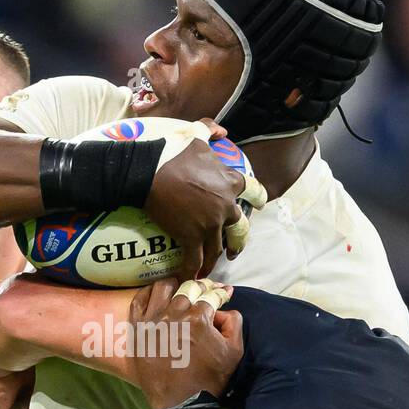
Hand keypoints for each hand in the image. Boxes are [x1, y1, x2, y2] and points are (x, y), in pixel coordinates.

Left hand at [128, 278, 243, 408]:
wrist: (181, 402)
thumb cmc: (209, 379)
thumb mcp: (234, 352)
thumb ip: (234, 323)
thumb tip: (224, 308)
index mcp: (199, 319)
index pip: (211, 295)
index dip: (220, 292)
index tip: (222, 293)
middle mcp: (175, 315)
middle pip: (188, 288)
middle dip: (200, 287)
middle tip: (204, 291)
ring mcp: (153, 320)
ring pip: (163, 288)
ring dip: (175, 286)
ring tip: (179, 290)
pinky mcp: (138, 328)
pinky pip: (139, 300)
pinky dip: (149, 293)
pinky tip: (156, 295)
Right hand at [143, 119, 266, 282]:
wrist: (148, 172)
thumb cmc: (171, 151)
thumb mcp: (195, 133)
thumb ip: (211, 129)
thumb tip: (223, 132)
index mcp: (229, 181)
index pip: (251, 190)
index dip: (257, 197)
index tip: (260, 203)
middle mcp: (224, 205)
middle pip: (238, 227)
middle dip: (238, 239)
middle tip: (236, 248)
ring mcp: (209, 224)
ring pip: (217, 248)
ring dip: (215, 259)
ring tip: (210, 267)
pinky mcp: (191, 237)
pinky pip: (194, 259)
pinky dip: (193, 270)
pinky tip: (191, 278)